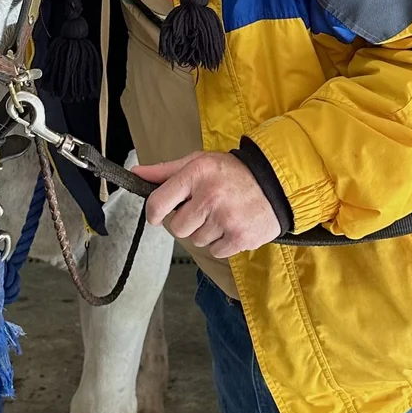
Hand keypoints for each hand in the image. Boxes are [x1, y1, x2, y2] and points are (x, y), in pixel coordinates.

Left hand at [132, 150, 280, 257]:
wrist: (276, 184)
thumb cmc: (232, 173)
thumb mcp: (199, 162)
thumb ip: (165, 171)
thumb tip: (135, 172)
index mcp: (196, 174)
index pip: (158, 203)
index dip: (154, 213)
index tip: (158, 216)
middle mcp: (210, 196)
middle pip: (178, 227)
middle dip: (187, 221)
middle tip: (204, 209)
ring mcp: (225, 218)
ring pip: (196, 240)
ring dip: (206, 232)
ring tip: (222, 215)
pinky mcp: (239, 237)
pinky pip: (215, 251)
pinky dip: (221, 242)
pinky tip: (232, 225)